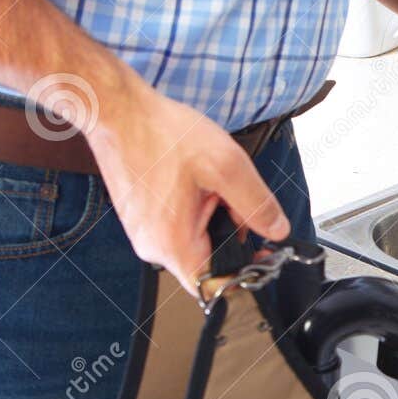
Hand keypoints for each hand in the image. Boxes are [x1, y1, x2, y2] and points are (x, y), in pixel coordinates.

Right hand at [83, 75, 289, 293]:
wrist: (119, 112)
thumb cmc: (162, 134)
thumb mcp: (226, 166)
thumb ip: (258, 204)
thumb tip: (278, 230)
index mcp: (174, 243)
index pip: (215, 286)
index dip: (244, 273)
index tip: (261, 252)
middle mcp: (153, 246)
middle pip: (208, 261)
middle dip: (231, 234)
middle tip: (234, 198)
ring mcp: (144, 233)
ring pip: (195, 241)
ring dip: (213, 218)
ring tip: (211, 183)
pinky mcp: (141, 219)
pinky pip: (177, 227)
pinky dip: (195, 209)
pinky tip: (195, 181)